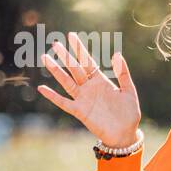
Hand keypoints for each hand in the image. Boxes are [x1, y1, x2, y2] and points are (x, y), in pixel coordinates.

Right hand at [37, 33, 141, 147]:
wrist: (125, 134)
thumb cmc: (129, 113)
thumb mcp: (129, 91)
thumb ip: (123, 73)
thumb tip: (117, 54)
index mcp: (101, 81)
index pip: (87, 61)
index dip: (79, 49)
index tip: (71, 36)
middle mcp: (89, 88)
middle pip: (75, 68)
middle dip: (66, 56)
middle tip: (55, 43)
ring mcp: (83, 99)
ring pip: (67, 82)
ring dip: (56, 71)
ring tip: (46, 58)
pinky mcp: (80, 112)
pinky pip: (64, 103)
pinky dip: (53, 96)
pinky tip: (42, 88)